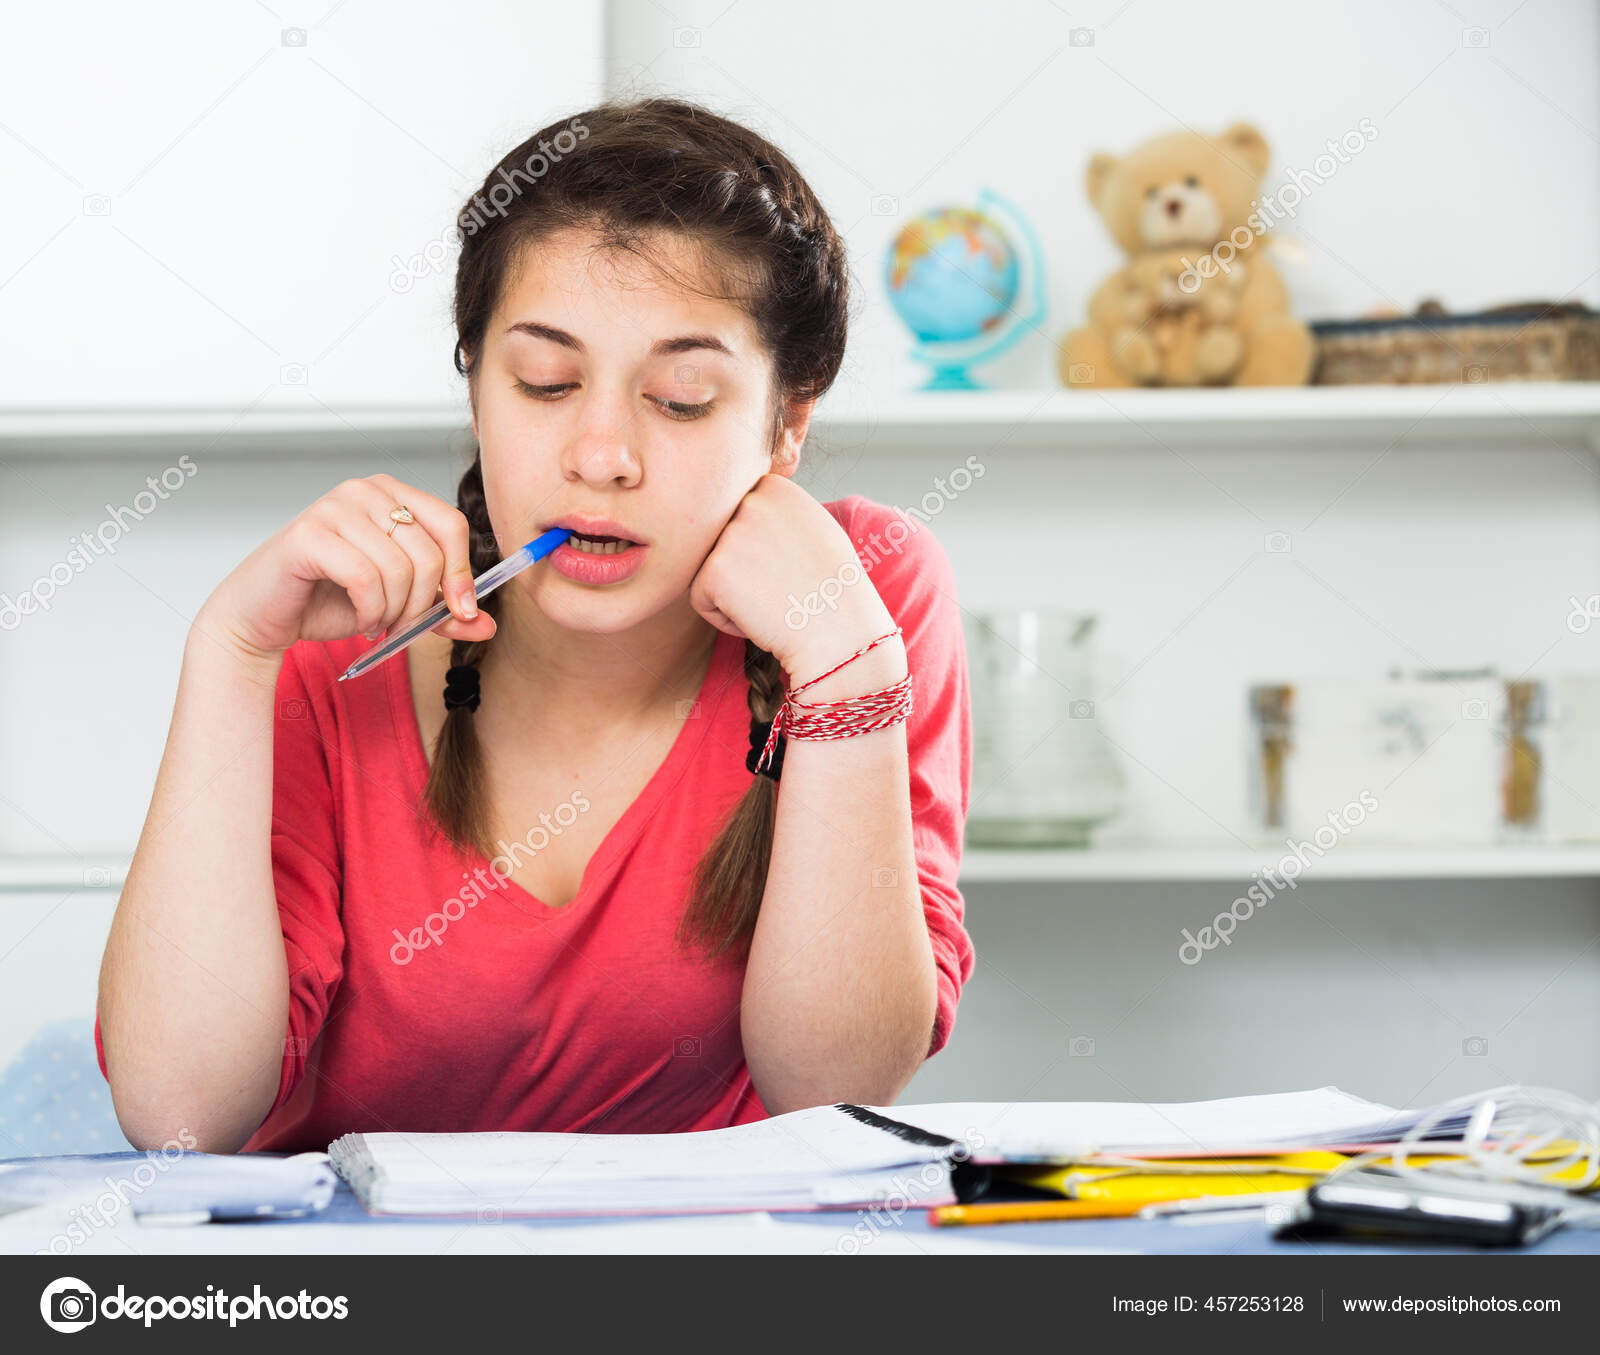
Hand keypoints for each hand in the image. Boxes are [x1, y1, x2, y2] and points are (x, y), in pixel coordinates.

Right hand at [198, 473, 497, 662]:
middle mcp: (365, 490)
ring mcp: (334, 506)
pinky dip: (370, 612)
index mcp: (393, 495)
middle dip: (423, 604)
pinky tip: (359, 619)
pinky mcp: (308, 534)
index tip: (461, 611)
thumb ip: (443, 613)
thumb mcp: (400, 606)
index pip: (452, 525)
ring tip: (374, 620)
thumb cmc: (330, 600)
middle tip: (401, 625)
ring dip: (393, 612)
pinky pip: (366, 579)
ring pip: (401, 571)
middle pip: (430, 553)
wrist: (264, 615)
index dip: (462, 573)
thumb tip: (487, 625)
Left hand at [688, 473, 894, 676]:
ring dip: (733, 592)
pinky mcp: (713, 570)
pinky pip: (700, 597)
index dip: (760, 550)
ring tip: (774, 602)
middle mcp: (750, 501)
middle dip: (743, 570)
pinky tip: (761, 618)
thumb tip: (742, 506)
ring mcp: (730, 534)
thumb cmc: (832, 590)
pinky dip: (724, 618)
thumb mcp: (813, 528)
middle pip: (719, 542)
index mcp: (774, 486)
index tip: (791, 566)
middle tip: (782, 588)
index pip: (737, 517)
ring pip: (708, 569)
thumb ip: (775, 510)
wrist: (840, 635)